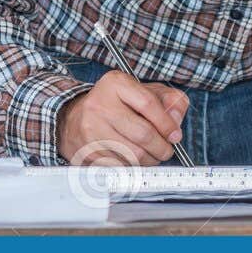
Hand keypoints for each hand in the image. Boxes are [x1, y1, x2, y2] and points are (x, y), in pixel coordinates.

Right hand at [57, 70, 188, 164]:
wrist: (74, 120)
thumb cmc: (115, 106)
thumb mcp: (142, 92)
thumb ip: (168, 99)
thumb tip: (177, 119)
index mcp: (115, 84)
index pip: (148, 103)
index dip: (167, 123)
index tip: (175, 135)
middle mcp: (99, 104)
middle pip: (143, 133)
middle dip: (162, 147)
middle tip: (166, 150)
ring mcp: (91, 129)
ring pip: (134, 155)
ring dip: (150, 160)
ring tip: (150, 155)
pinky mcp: (88, 151)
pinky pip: (121, 167)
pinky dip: (133, 168)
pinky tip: (133, 160)